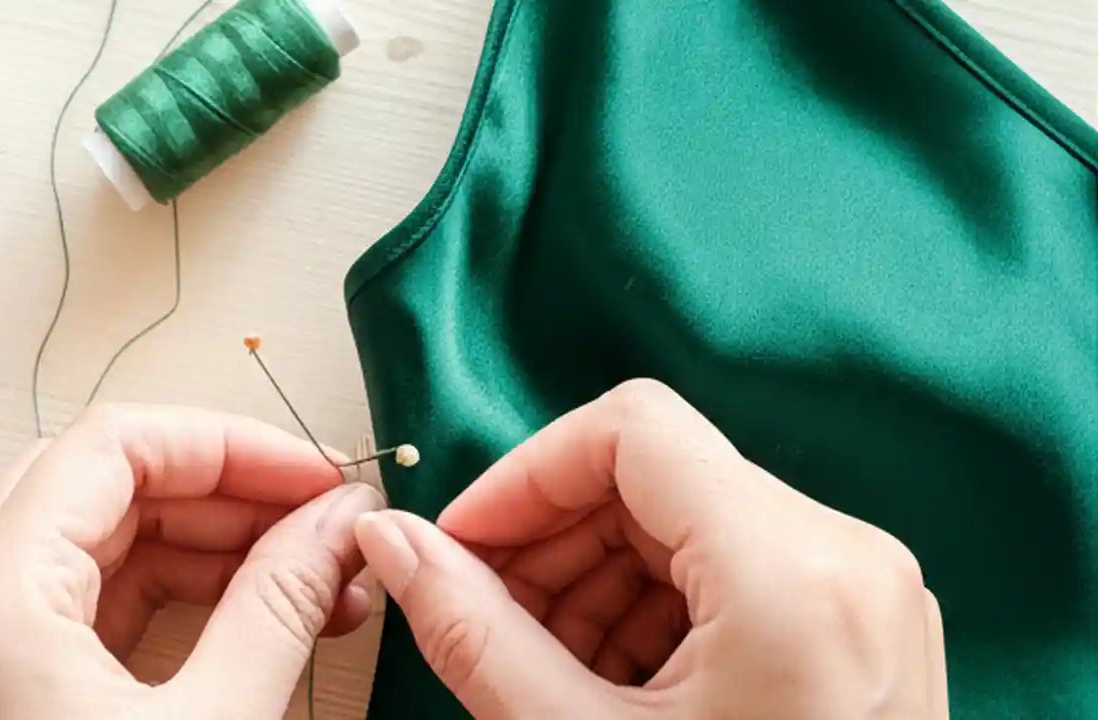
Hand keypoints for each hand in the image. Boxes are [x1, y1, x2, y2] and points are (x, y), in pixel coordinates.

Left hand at [0, 404, 383, 719]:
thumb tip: (338, 525)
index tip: (314, 470)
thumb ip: (282, 603)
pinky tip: (268, 607)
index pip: (113, 448)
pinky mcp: (13, 685)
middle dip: (231, 490)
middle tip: (322, 512)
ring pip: (109, 540)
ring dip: (219, 543)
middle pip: (108, 485)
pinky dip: (189, 592)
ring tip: (317, 569)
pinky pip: (105, 600)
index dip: (229, 444)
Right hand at [354, 379, 946, 718]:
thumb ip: (474, 633)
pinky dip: (653, 607)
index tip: (466, 539)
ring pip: (691, 521)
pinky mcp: (860, 623)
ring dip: (595, 577)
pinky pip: (734, 568)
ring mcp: (866, 591)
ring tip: (544, 663)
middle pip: (657, 476)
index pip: (631, 430)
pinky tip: (610, 681)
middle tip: (486, 610)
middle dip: (552, 538)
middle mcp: (848, 558)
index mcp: (791, 573)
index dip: (524, 476)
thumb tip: (393, 542)